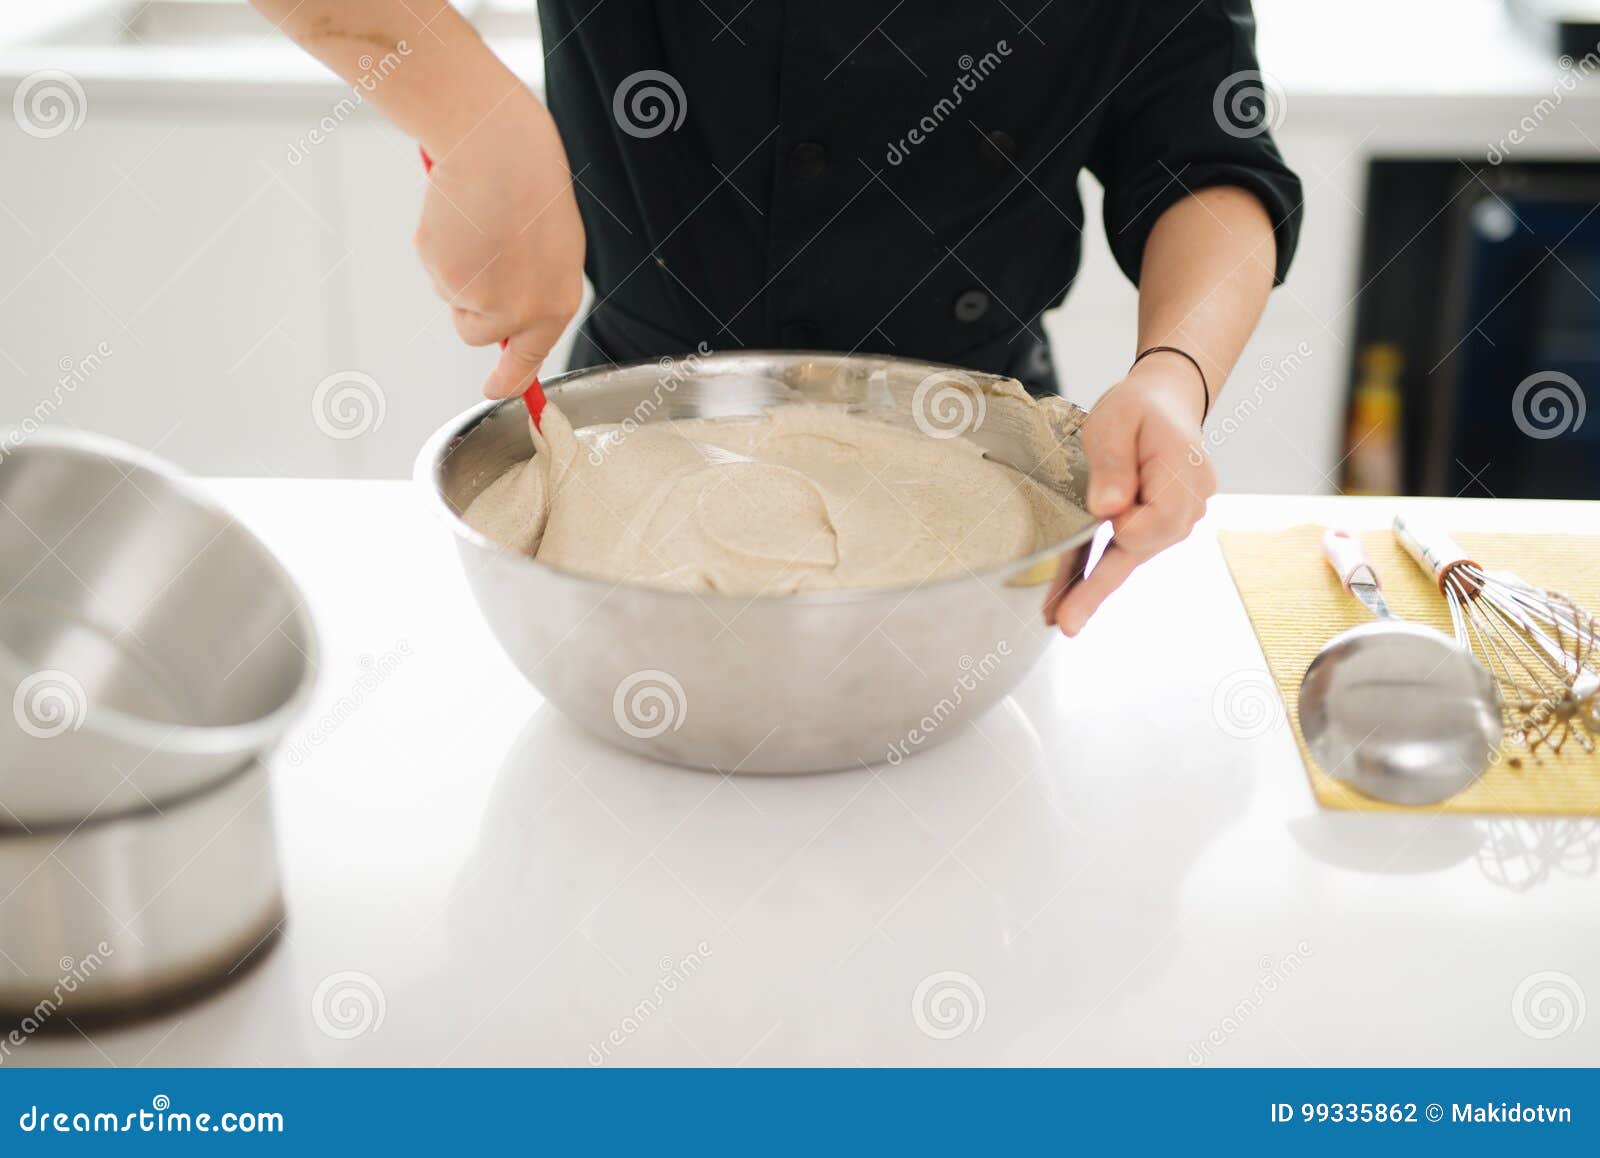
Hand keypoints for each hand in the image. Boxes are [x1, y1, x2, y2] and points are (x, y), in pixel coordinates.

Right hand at [414, 94, 585, 397]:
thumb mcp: (551, 250)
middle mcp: (521, 312)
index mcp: (556, 305)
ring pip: (453, 301)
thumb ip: (534, 293)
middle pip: (476, 334)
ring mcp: (482, 297)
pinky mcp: (447, 275)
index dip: (507, 381)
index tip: (492, 389)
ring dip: (456, 272)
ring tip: (477, 228)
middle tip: (482, 256)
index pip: (529, 360)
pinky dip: (438, 247)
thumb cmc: (530, 189)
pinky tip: (459, 219)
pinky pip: (434, 271)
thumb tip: (510, 326)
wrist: (502, 150)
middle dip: (470, 305)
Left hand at [1053, 353, 1214, 634]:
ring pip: (1127, 560)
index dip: (1123, 526)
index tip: (1102, 514)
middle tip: (1066, 622)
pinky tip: (1070, 603)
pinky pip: (1120, 554)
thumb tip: (1108, 508)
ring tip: (1059, 617)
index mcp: (1183, 479)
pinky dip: (1094, 575)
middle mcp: (1186, 509)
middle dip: (1099, 588)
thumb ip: (1112, 463)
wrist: (1163, 404)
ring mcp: (1173, 523)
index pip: (1153, 524)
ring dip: (1093, 587)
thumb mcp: (1116, 421)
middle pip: (1138, 553)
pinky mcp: (1153, 529)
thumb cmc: (1139, 409)